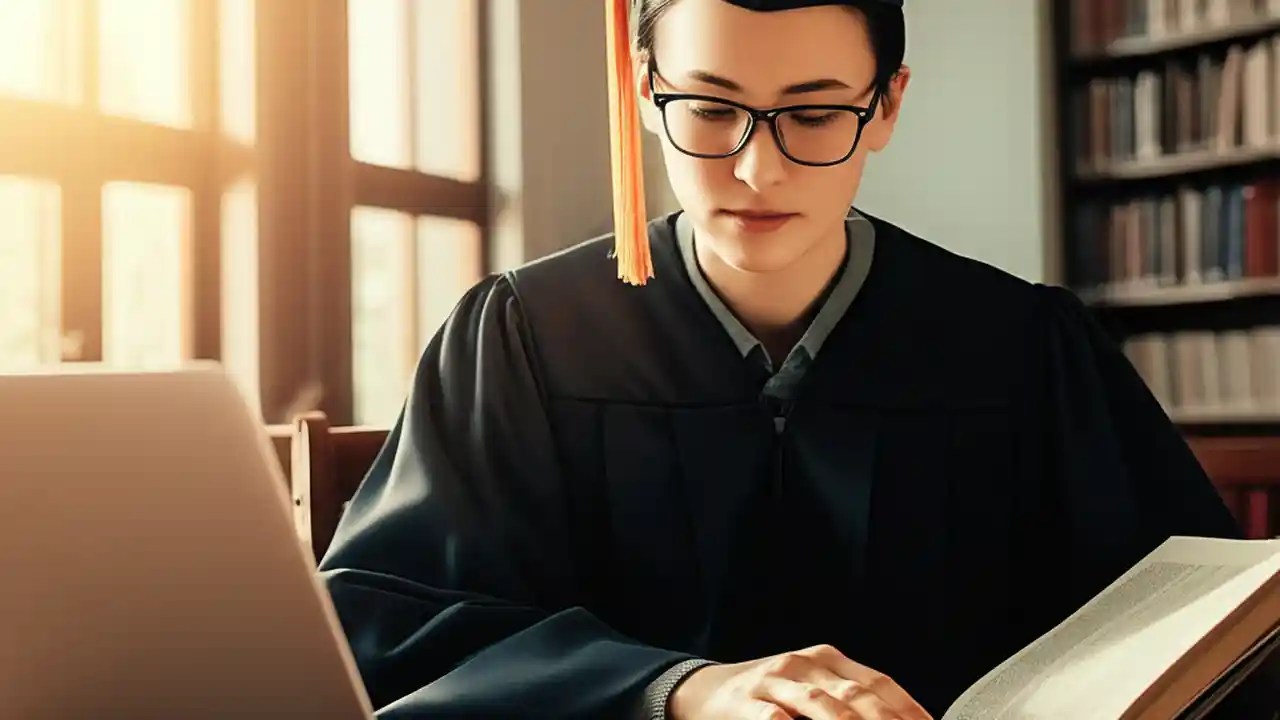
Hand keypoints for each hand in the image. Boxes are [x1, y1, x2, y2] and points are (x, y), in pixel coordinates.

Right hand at [668, 644, 933, 719]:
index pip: (879, 684)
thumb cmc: (769, 696)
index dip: (908, 710)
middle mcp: (804, 664)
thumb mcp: (811, 689)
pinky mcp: (746, 703)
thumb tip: (904, 717)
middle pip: (856, 696)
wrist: (701, 690)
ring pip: (821, 706)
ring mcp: (774, 681)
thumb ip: (850, 701)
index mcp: (827, 659)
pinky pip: (773, 718)